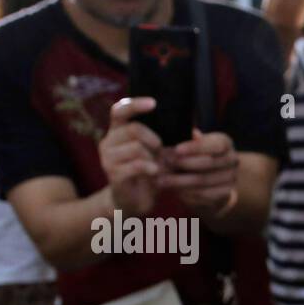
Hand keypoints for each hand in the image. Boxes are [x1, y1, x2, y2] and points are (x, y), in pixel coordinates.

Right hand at [99, 97, 161, 214]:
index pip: (119, 110)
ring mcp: (108, 159)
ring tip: (158, 166)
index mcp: (117, 132)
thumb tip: (195, 133)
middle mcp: (108, 142)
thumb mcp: (159, 154)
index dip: (135, 104)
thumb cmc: (147, 173)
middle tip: (161, 150)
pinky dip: (151, 168)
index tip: (153, 103)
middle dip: (154, 139)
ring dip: (154, 157)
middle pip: (133, 129)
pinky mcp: (114, 175)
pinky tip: (155, 173)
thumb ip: (169, 140)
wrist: (133, 201)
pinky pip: (137, 165)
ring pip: (136, 148)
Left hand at [159, 129, 240, 215]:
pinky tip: (172, 190)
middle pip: (208, 163)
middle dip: (183, 163)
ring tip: (161, 180)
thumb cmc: (196, 155)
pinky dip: (185, 193)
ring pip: (203, 181)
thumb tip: (176, 142)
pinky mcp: (225, 195)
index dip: (195, 148)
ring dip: (179, 181)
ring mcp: (231, 179)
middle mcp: (232, 160)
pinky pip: (203, 195)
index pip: (214, 145)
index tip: (176, 149)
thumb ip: (184, 141)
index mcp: (225, 143)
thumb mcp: (192, 144)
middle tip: (163, 164)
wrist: (212, 179)